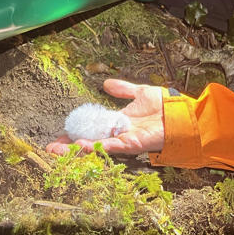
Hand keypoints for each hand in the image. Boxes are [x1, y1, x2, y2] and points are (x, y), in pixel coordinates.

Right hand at [46, 79, 164, 154]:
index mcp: (118, 123)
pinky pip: (113, 147)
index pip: (91, 129)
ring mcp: (125, 140)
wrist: (183, 113)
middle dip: (70, 147)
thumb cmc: (166, 105)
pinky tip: (84, 145)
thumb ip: (124, 90)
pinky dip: (99, 146)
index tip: (57, 138)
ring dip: (78, 149)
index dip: (74, 134)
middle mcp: (118, 134)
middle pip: (90, 142)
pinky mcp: (134, 143)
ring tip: (60, 150)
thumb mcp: (140, 93)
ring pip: (97, 147)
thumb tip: (106, 84)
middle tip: (50, 149)